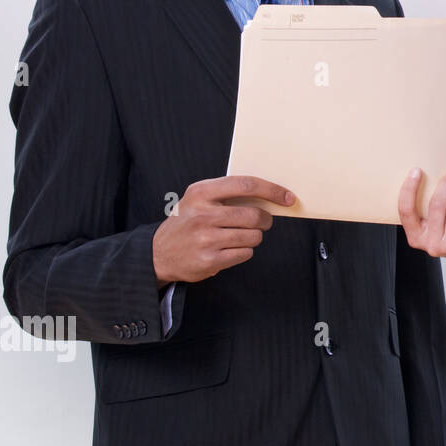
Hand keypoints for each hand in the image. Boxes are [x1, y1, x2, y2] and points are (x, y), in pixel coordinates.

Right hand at [152, 175, 293, 283]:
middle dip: (265, 220)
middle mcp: (202, 214)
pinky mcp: (210, 260)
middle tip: (261, 222)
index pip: (246, 185)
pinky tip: (229, 249)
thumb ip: (227, 194)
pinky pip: (245, 253)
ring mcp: (205, 239)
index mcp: (201, 193)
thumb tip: (269, 196)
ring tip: (239, 236)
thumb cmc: (186, 222)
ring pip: (253, 236)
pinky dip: (244, 251)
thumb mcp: (198, 200)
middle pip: (254, 215)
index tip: (287, 197)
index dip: (272, 190)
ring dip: (254, 237)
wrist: (158, 253)